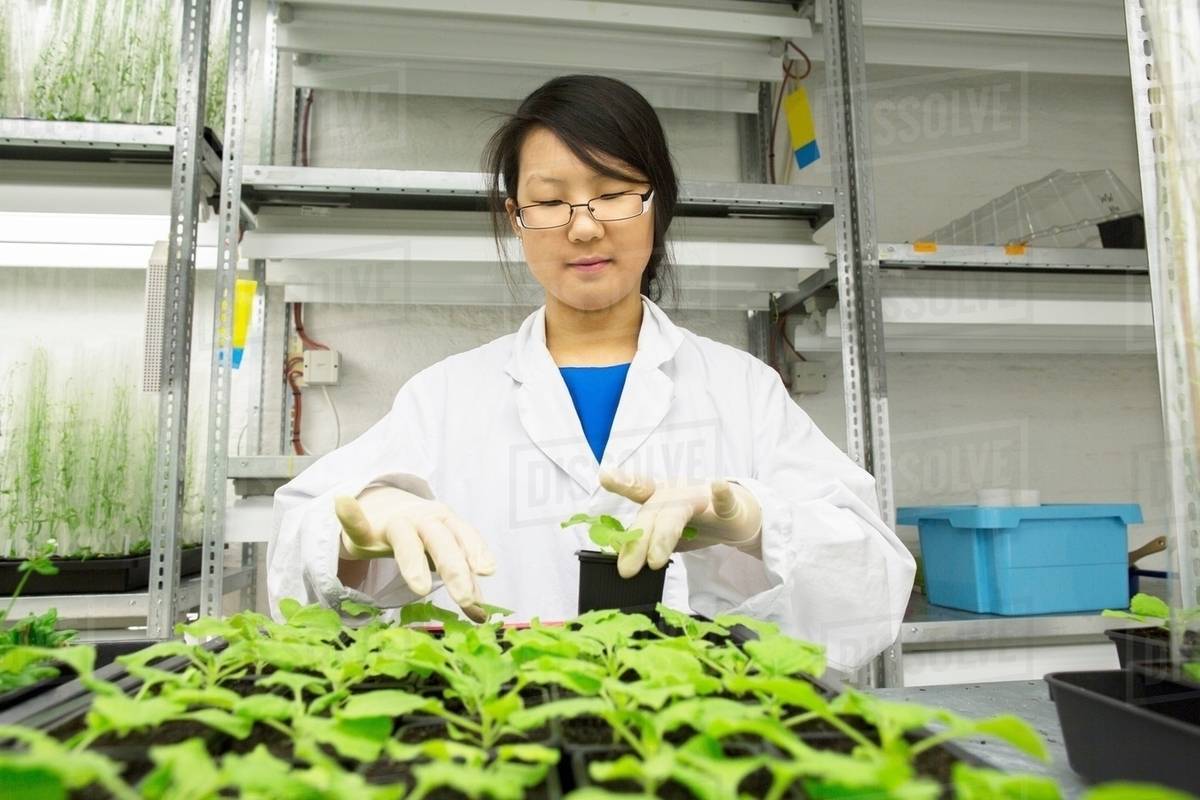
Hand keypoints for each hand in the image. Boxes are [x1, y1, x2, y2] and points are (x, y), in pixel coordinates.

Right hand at [333, 485, 495, 621]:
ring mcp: (395, 523)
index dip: (476, 552)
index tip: (487, 570)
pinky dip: (350, 515)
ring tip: (421, 587)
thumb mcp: (443, 554)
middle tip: (465, 599)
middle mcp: (425, 520)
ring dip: (414, 561)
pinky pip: (358, 524)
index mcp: (448, 524)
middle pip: (441, 541)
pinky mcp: (366, 529)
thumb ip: (463, 580)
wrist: (383, 507)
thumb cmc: (421, 536)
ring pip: (406, 539)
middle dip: (454, 568)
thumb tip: (482, 616)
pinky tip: (343, 505)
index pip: (465, 537)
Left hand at [598, 469, 762, 577]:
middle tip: (627, 570)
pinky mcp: (728, 507)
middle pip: (652, 514)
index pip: (637, 491)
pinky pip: (725, 502)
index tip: (605, 476)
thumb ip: (646, 543)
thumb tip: (623, 565)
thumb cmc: (694, 522)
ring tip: (655, 560)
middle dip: (638, 542)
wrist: (736, 517)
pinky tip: (718, 486)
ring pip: (678, 514)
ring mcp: (700, 497)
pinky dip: (722, 495)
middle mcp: (675, 493)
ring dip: (665, 535)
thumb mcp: (665, 533)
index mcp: (658, 497)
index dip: (622, 483)